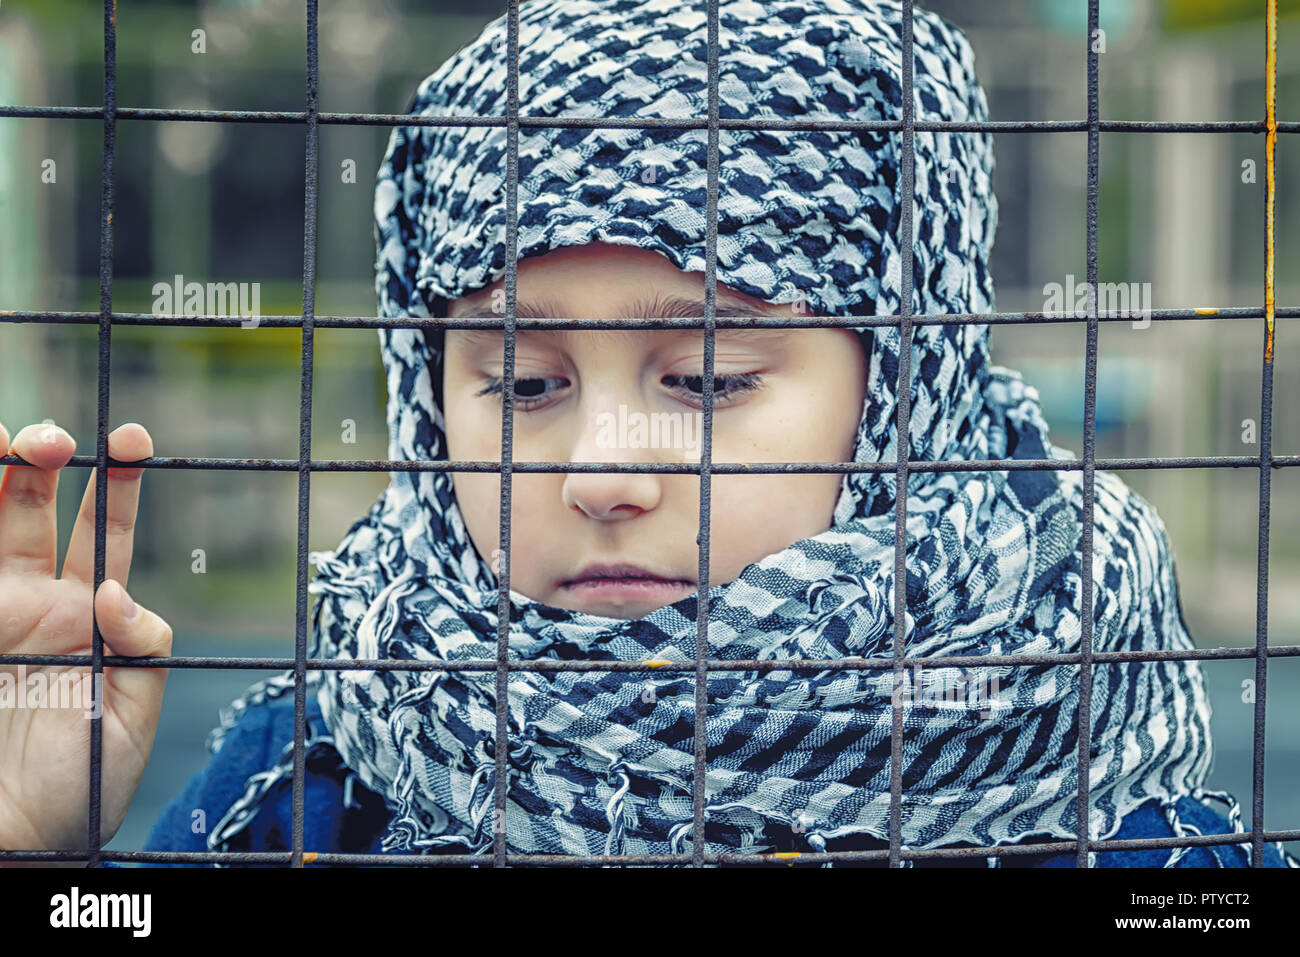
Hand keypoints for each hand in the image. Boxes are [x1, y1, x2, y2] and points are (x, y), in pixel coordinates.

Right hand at [0, 420, 171, 858]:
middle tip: (54, 440)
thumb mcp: (131, 721)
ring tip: (3, 441)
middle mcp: (33, 603)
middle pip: (36, 511)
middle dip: (44, 463)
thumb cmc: (82, 786)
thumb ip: (140, 653)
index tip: (134, 438)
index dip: (120, 484)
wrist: (19, 840)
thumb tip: (121, 594)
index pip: (106, 534)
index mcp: (88, 615)